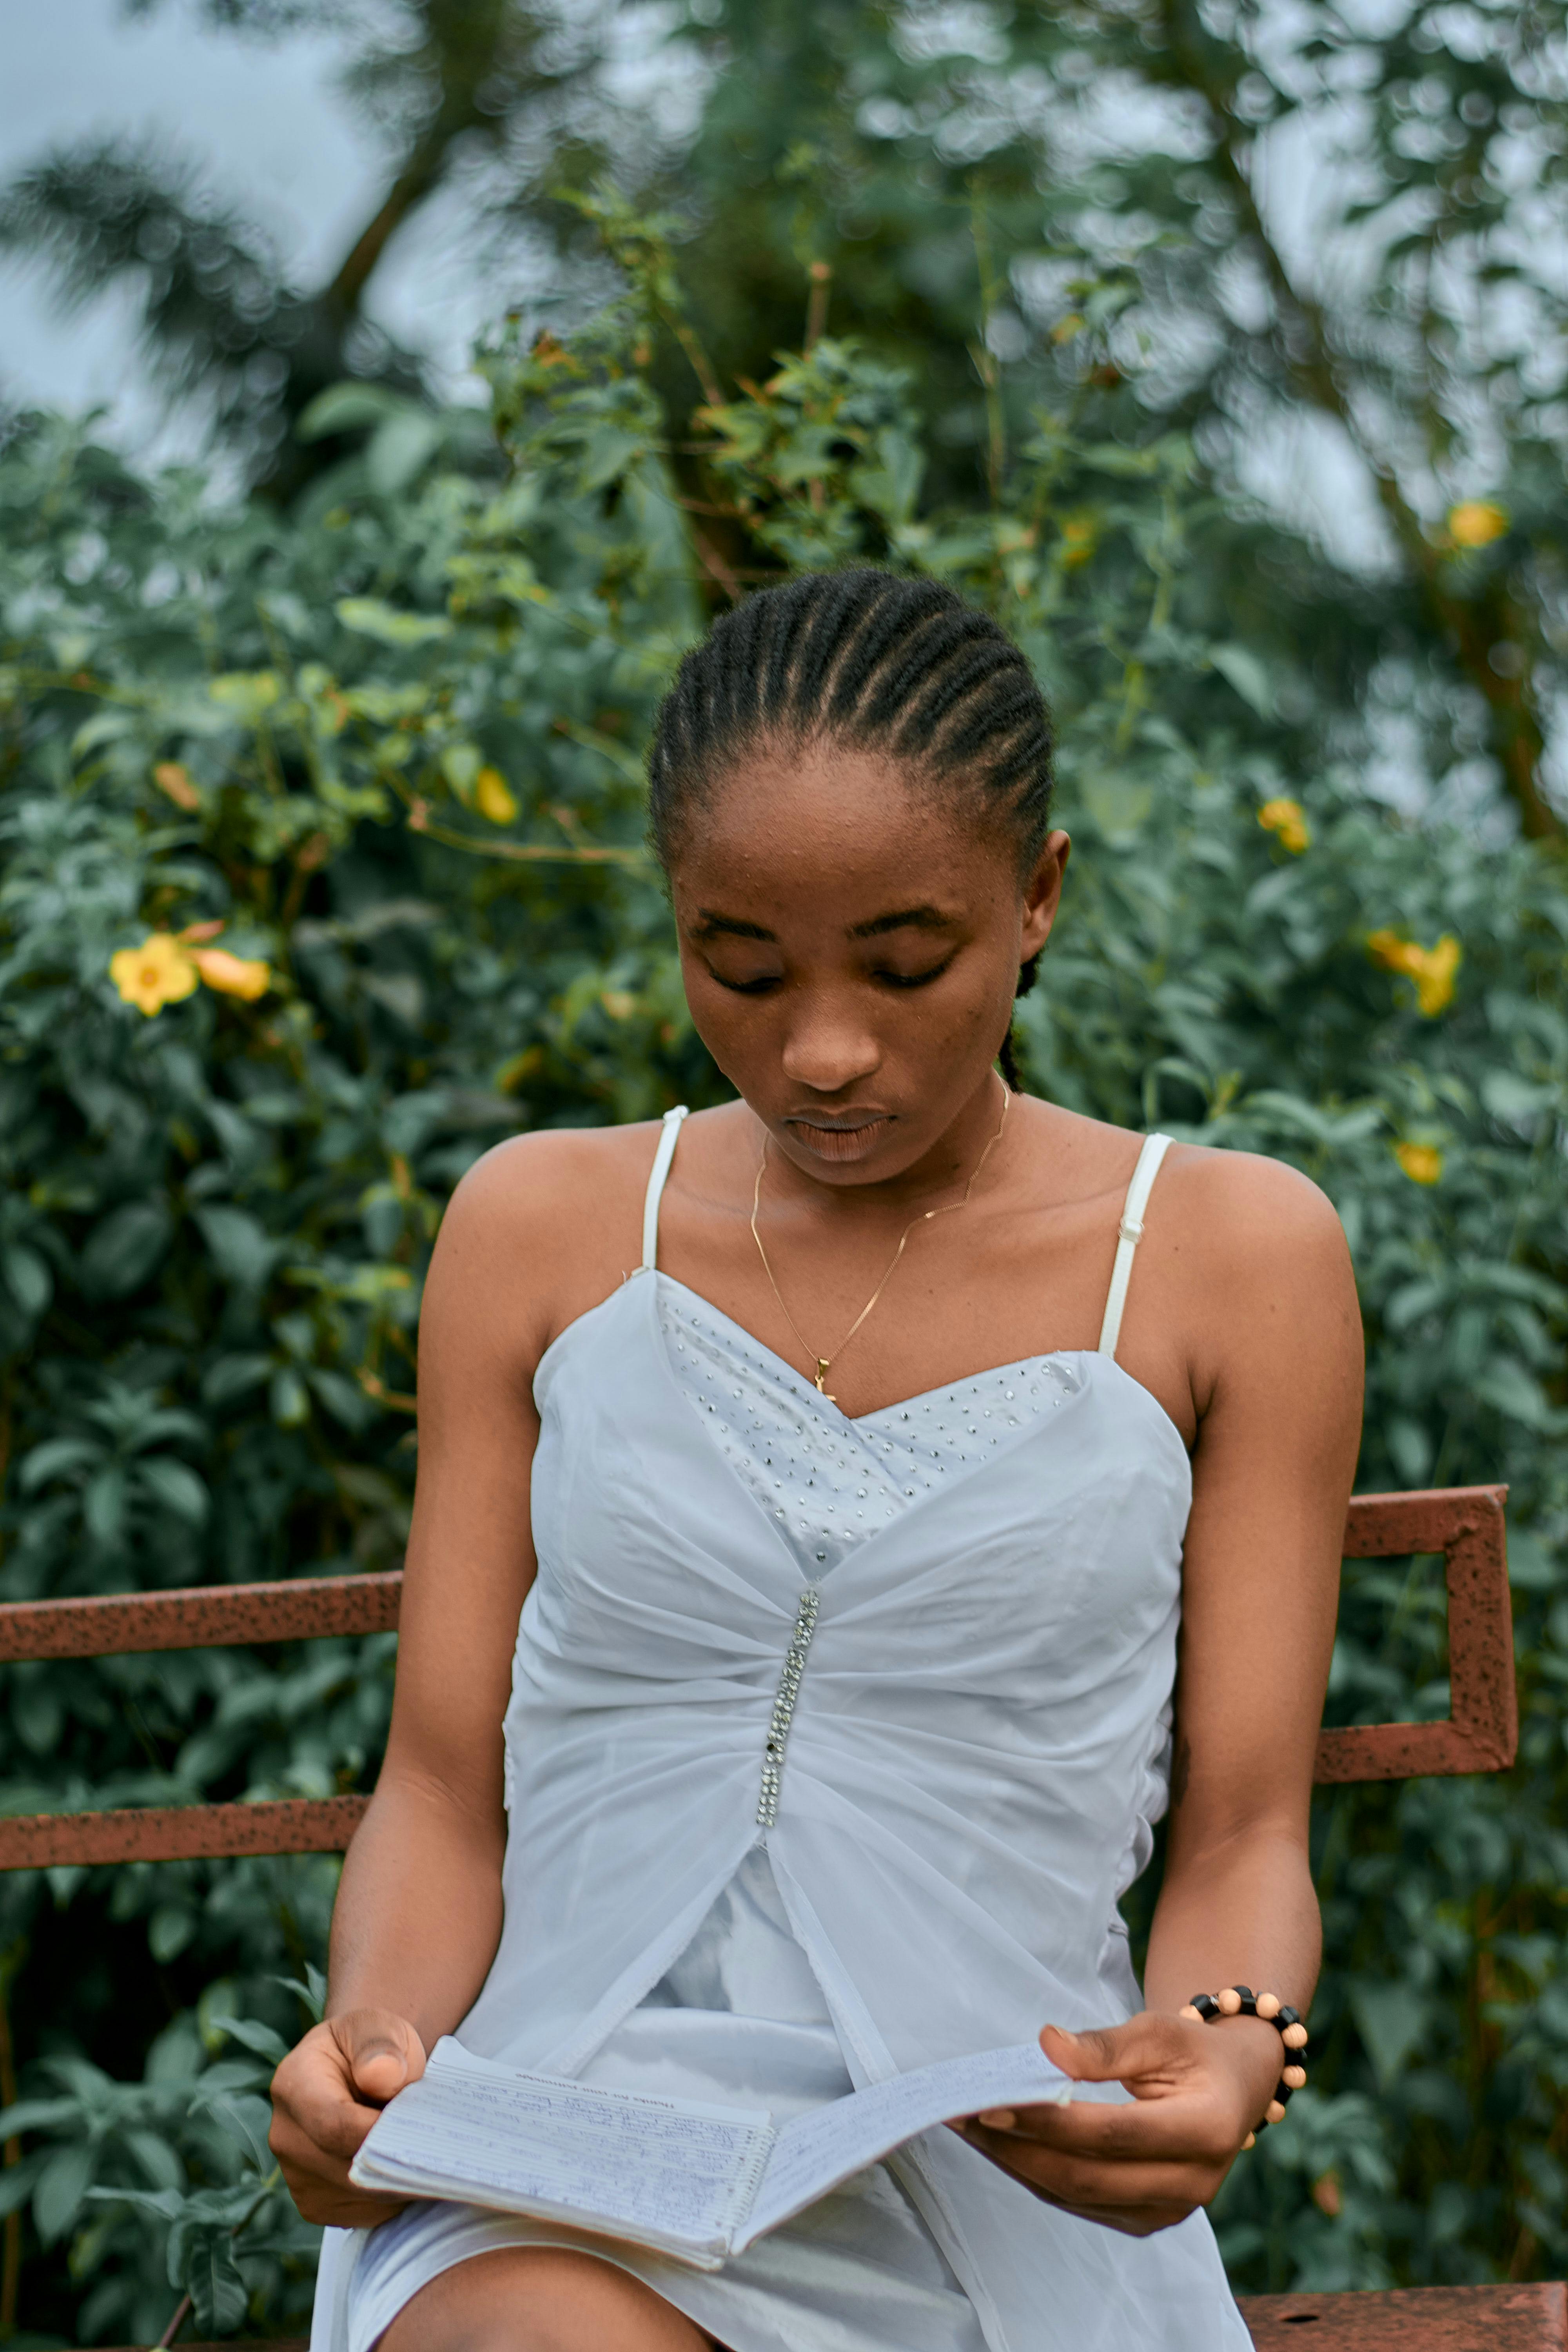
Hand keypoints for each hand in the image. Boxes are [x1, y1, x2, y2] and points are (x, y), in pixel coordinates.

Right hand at [269, 2008, 427, 2225]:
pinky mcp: (316, 2206)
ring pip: (362, 2196)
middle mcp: (286, 2138)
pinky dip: (394, 2196)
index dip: (380, 2133)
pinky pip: (365, 2213)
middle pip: (348, 2169)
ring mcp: (297, 2178)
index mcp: (293, 2085)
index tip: (421, 2130)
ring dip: (400, 2180)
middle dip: (398, 2159)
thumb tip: (384, 2078)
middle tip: (440, 2145)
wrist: (358, 2071)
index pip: (334, 2124)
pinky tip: (408, 2166)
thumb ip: (379, 2047)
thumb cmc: (372, 2046)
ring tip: (425, 2149)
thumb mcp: (377, 2028)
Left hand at [953, 2012, 1279, 2237]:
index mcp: (1206, 2130)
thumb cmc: (1193, 2051)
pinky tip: (1002, 2147)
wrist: (1233, 2088)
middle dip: (1017, 2148)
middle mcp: (1192, 2183)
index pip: (1114, 2133)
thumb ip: (1104, 2045)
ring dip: (1015, 2163)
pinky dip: (1035, 2175)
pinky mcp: (1146, 2220)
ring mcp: (1169, 2210)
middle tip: (962, 2117)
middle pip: (1088, 2176)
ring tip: (968, 2129)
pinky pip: (1080, 2204)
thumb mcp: (1159, 2031)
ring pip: (1076, 2196)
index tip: (993, 2101)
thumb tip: (1045, 2046)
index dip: (1050, 2121)